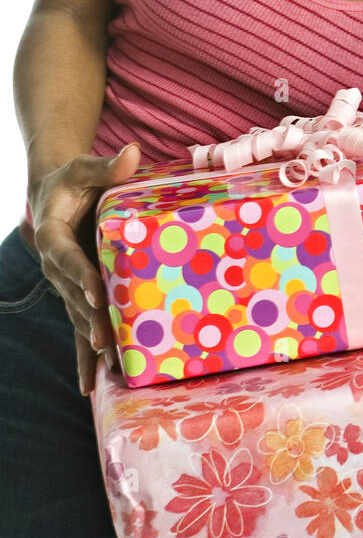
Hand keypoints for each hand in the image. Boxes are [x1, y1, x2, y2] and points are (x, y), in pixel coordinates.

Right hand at [26, 143, 141, 394]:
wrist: (55, 197)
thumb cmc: (72, 182)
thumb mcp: (84, 170)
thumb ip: (106, 167)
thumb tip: (132, 152)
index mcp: (54, 237)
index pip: (68, 259)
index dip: (81, 277)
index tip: (96, 294)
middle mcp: (56, 267)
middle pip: (73, 297)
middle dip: (90, 320)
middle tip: (107, 341)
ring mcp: (66, 286)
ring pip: (77, 318)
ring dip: (90, 342)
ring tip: (105, 370)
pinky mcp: (78, 296)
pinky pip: (81, 327)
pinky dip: (85, 355)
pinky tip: (91, 385)